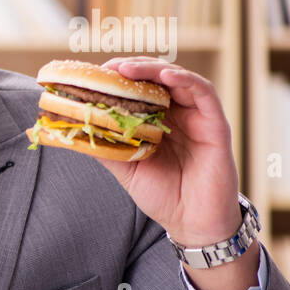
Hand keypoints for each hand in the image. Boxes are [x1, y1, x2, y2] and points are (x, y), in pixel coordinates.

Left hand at [88, 56, 240, 247]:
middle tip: (108, 68)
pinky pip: (204, 92)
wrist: (192, 221)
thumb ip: (106, 147)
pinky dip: (185, 80)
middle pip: (156, 78)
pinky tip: (165, 76)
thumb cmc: (163, 195)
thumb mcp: (126, 168)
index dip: (118, 78)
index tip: (94, 75)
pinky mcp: (216, 124)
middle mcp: (178, 114)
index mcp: (158, 121)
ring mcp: (197, 116)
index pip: (139, 89)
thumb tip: (73, 130)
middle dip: (132, 68)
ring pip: (178, 79)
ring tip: (127, 69)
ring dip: (152, 69)